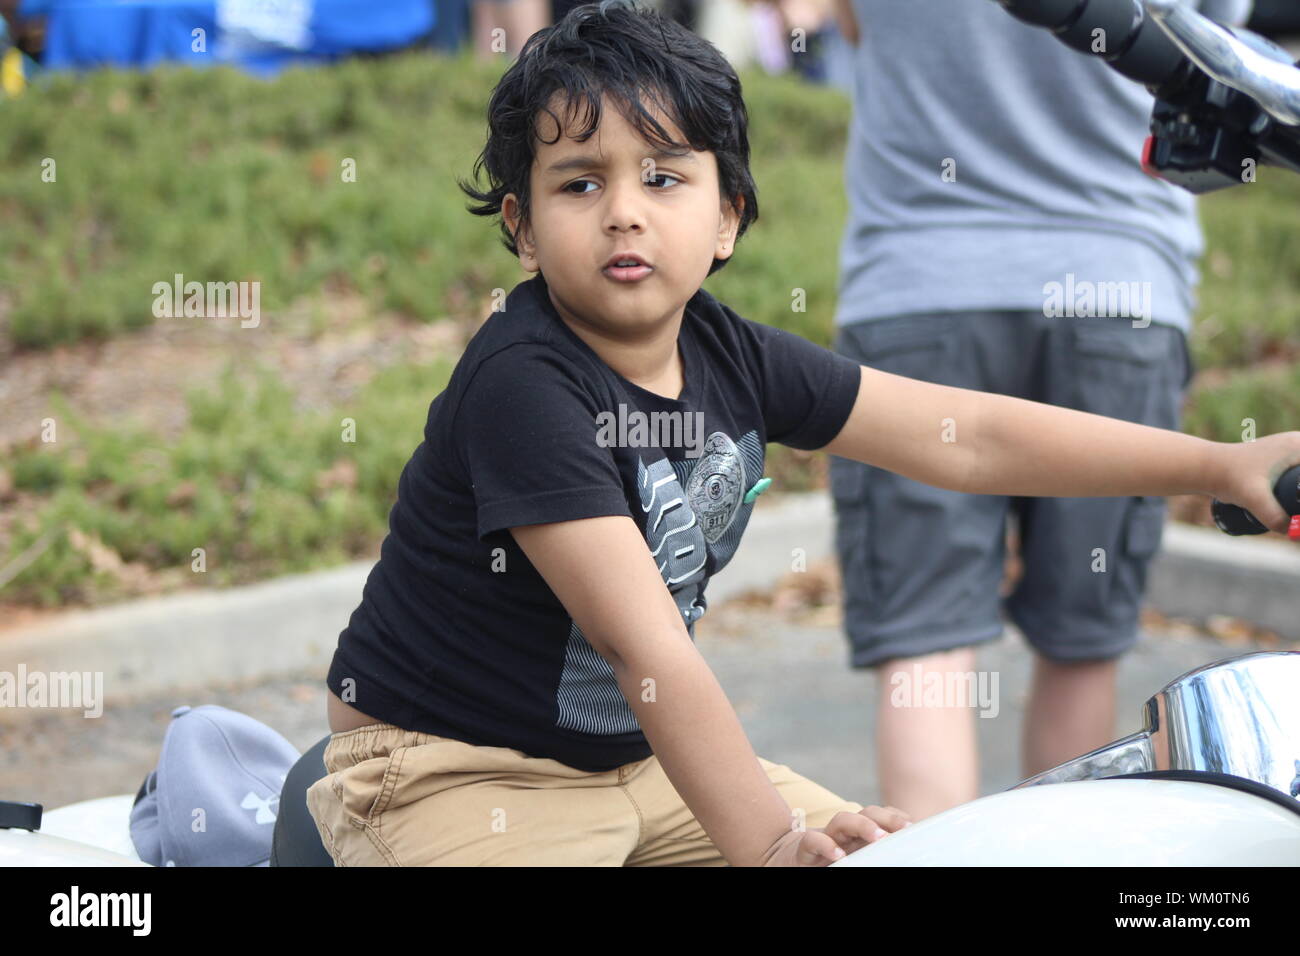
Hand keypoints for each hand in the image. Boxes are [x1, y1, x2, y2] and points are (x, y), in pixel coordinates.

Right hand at [760, 805, 911, 865]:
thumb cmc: (824, 863)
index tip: (914, 826)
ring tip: (879, 838)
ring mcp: (824, 839)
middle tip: (905, 829)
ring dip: (862, 826)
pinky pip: (812, 841)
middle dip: (886, 818)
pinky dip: (825, 846)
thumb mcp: (854, 856)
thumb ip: (872, 851)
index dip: (896, 817)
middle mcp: (842, 834)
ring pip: (842, 821)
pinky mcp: (804, 851)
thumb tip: (903, 852)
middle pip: (866, 813)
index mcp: (858, 836)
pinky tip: (838, 855)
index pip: (879, 817)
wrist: (783, 863)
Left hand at [1209, 432, 1299, 535]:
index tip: (1298, 508)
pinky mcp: (1282, 461)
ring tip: (1296, 519)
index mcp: (1298, 446)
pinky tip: (1295, 508)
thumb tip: (1293, 533)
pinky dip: (1298, 488)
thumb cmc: (1228, 477)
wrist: (1207, 469)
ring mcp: (1290, 452)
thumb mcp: (1252, 498)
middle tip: (1298, 521)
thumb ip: (1272, 516)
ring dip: (1299, 496)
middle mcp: (1297, 445)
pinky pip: (1298, 475)